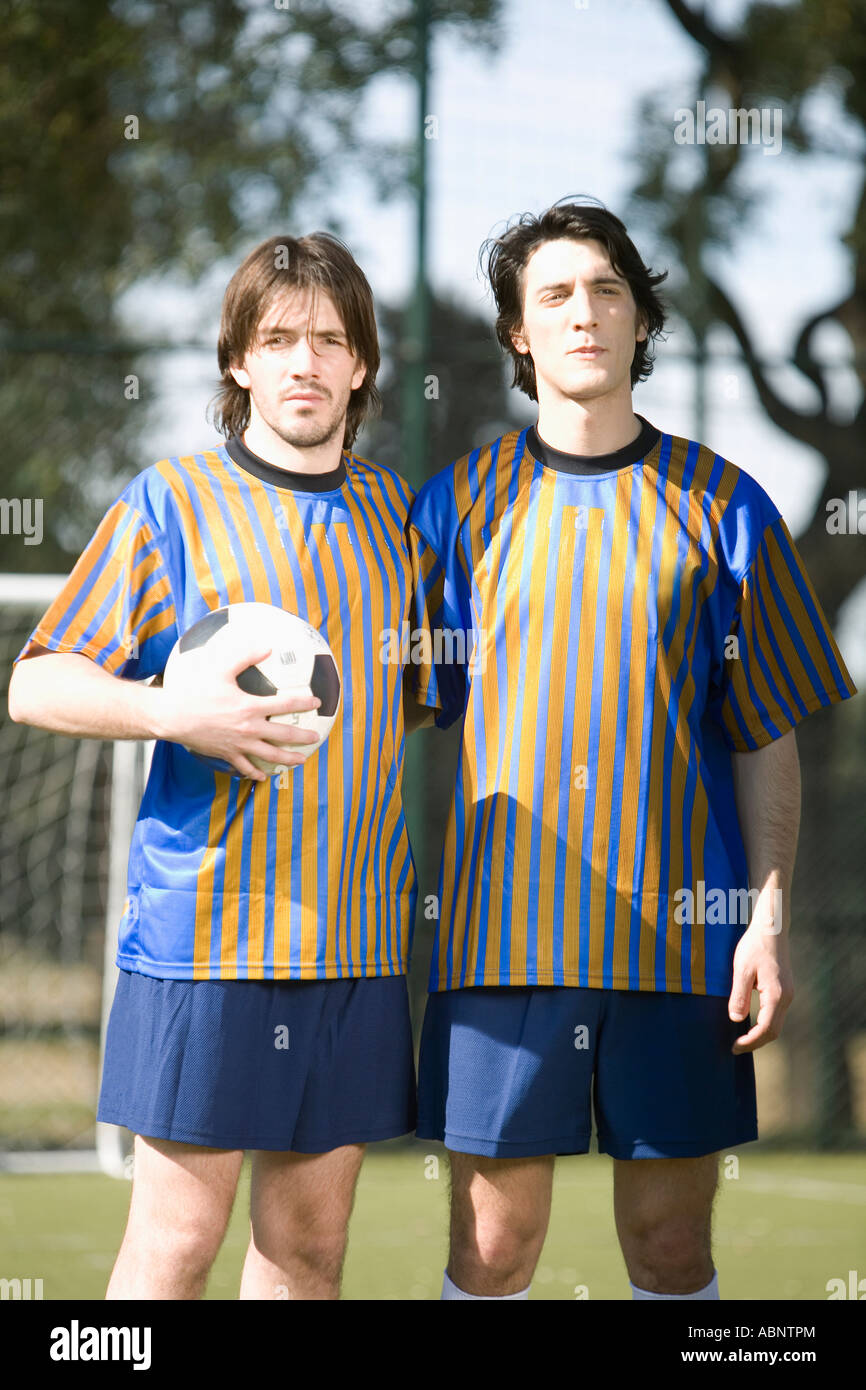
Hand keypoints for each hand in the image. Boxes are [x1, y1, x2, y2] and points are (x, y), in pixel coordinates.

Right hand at [155, 636, 321, 781]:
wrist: (172, 716)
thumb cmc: (194, 691)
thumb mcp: (221, 668)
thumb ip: (246, 657)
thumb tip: (267, 647)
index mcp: (250, 706)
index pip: (285, 705)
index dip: (304, 702)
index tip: (317, 701)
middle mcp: (249, 728)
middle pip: (283, 735)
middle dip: (302, 736)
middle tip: (315, 737)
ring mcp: (238, 744)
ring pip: (269, 755)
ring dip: (287, 758)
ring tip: (301, 760)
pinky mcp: (226, 754)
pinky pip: (244, 766)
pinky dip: (255, 772)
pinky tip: (263, 776)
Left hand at [728, 910, 793, 1054]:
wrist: (771, 929)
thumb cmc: (754, 946)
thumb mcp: (741, 969)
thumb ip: (739, 995)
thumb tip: (735, 1019)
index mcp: (776, 995)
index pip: (765, 1029)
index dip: (750, 1042)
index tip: (734, 1047)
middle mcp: (786, 998)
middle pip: (773, 1031)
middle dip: (755, 1042)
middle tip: (735, 1048)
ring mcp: (787, 994)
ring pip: (776, 1024)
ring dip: (760, 1035)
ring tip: (741, 1039)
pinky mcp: (784, 990)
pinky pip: (776, 1014)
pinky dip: (764, 1024)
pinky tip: (750, 1023)